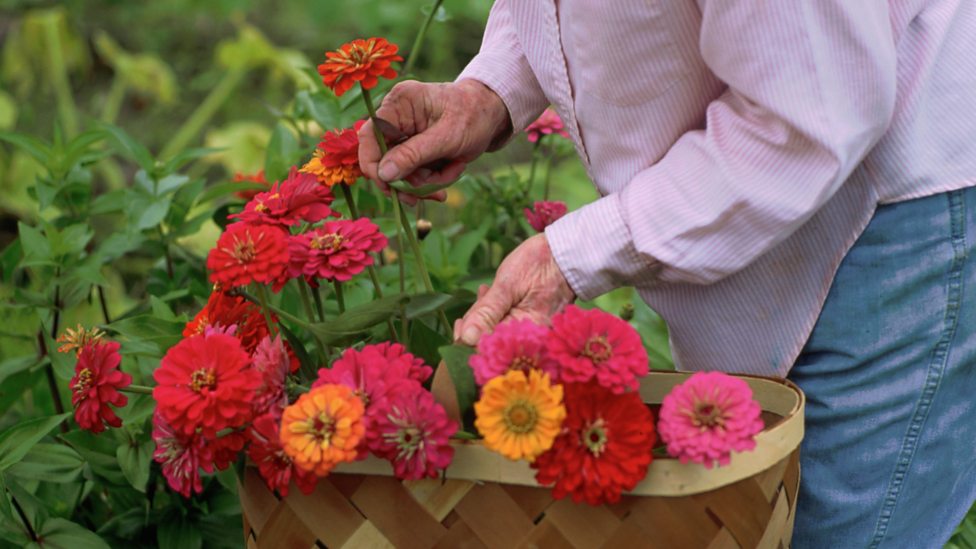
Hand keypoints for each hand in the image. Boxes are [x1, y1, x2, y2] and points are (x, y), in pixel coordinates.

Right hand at [358, 79, 510, 203]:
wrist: (493, 114)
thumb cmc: (474, 115)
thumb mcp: (447, 137)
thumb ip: (414, 155)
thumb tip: (383, 174)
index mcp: (399, 104)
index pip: (369, 136)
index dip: (374, 165)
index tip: (390, 187)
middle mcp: (396, 117)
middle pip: (384, 160)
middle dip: (409, 180)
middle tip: (434, 191)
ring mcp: (405, 134)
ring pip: (400, 172)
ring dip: (426, 182)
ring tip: (454, 172)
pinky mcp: (414, 148)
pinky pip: (414, 173)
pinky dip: (432, 179)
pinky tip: (453, 170)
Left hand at [455, 234, 575, 345]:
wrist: (566, 254)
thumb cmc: (540, 265)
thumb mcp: (508, 285)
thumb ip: (486, 313)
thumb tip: (465, 339)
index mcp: (525, 334)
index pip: (487, 350)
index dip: (468, 339)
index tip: (461, 322)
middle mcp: (531, 340)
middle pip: (491, 344)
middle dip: (478, 324)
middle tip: (481, 297)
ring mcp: (532, 334)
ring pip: (498, 334)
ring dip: (486, 316)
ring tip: (487, 292)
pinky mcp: (533, 326)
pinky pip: (509, 327)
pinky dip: (498, 314)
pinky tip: (495, 297)